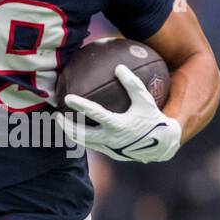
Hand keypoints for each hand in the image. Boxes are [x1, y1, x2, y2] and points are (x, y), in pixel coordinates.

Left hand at [54, 64, 181, 162]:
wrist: (162, 144)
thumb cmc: (153, 118)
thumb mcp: (145, 100)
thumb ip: (132, 83)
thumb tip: (119, 67)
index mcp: (118, 126)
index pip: (95, 114)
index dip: (81, 105)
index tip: (67, 98)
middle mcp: (111, 140)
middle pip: (82, 135)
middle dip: (66, 126)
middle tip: (56, 115)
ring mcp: (110, 149)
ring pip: (85, 142)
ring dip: (71, 133)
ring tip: (62, 122)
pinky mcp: (111, 153)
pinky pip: (93, 144)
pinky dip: (83, 137)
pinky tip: (78, 128)